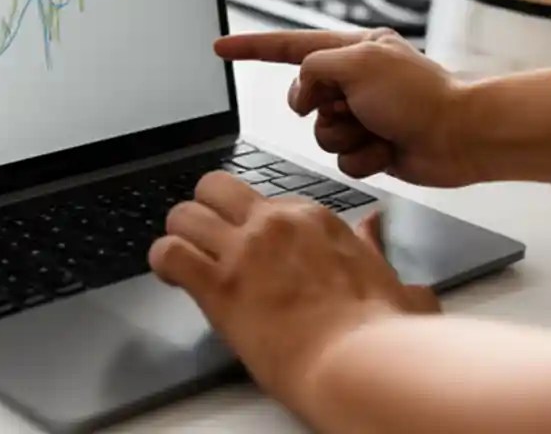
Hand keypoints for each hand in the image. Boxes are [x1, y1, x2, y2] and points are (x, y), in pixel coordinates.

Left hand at [149, 172, 438, 416]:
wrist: (362, 363)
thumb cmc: (381, 332)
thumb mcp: (388, 276)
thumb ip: (374, 246)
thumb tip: (375, 225)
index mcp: (312, 219)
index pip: (262, 198)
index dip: (248, 221)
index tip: (247, 242)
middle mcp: (273, 224)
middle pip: (214, 187)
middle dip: (203, 208)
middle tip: (204, 237)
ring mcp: (243, 251)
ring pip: (184, 214)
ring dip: (178, 234)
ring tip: (181, 256)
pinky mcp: (218, 286)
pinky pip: (170, 253)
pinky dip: (162, 262)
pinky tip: (170, 275)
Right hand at [216, 28, 478, 186]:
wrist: (462, 137)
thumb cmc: (419, 95)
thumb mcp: (358, 63)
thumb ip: (313, 68)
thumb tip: (304, 94)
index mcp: (352, 51)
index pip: (288, 47)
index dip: (251, 48)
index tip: (220, 48)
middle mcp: (355, 81)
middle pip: (303, 100)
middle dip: (324, 109)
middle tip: (355, 106)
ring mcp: (363, 115)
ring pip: (320, 134)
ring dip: (347, 136)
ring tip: (380, 130)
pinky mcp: (371, 146)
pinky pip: (342, 159)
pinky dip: (364, 157)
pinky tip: (390, 149)